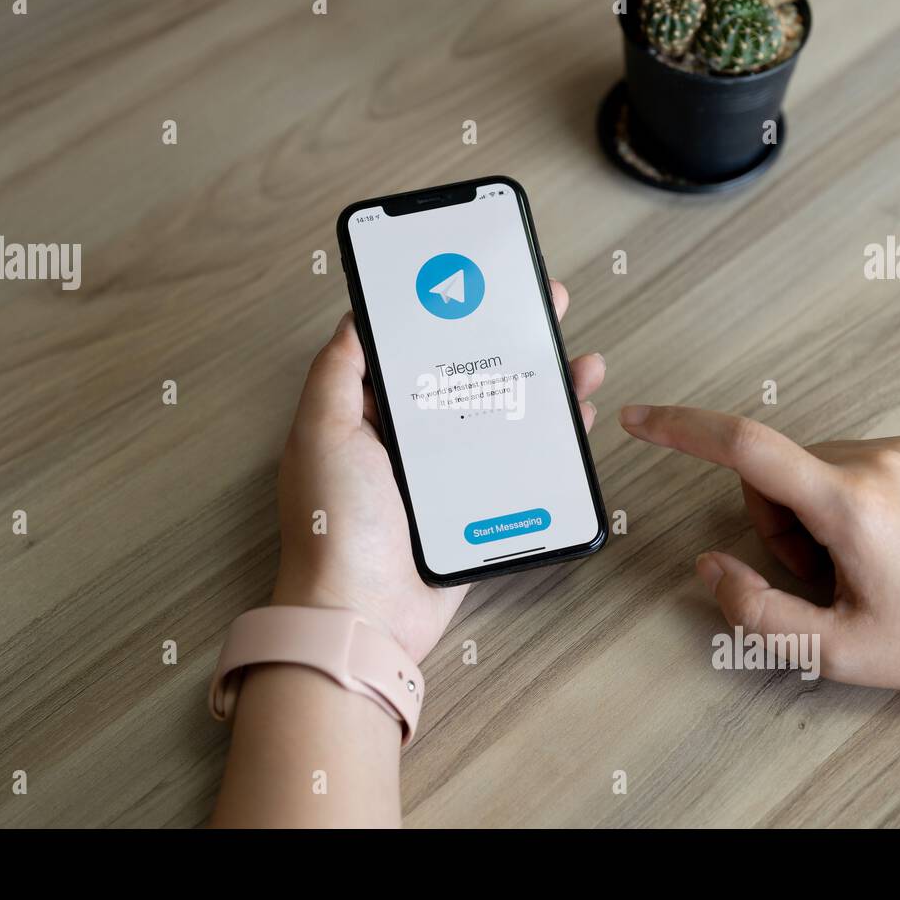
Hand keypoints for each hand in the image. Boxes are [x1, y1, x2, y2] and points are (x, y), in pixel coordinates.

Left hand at [272, 280, 604, 662]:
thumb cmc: (335, 526)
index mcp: (368, 418)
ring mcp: (446, 477)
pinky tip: (576, 414)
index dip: (447, 315)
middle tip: (543, 305)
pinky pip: (520, 464)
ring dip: (541, 384)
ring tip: (577, 357)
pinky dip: (550, 438)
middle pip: (467, 377)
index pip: (413, 352)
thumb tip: (356, 315)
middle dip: (507, 339)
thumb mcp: (321, 432)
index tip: (480, 283)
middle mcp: (409, 442)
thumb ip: (337, 373)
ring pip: (502, 416)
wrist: (364, 616)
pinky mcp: (478, 510)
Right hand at [618, 405, 899, 700]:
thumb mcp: (836, 653)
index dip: (680, 428)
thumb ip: (755, 613)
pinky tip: (891, 540)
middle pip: (775, 472)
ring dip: (814, 511)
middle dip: (777, 524)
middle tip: (821, 576)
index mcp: (849, 507)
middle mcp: (877, 461)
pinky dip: (848, 496)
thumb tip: (710, 568)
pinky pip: (854, 459)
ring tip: (862, 563)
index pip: (744, 447)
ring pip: (812, 466)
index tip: (639, 419)